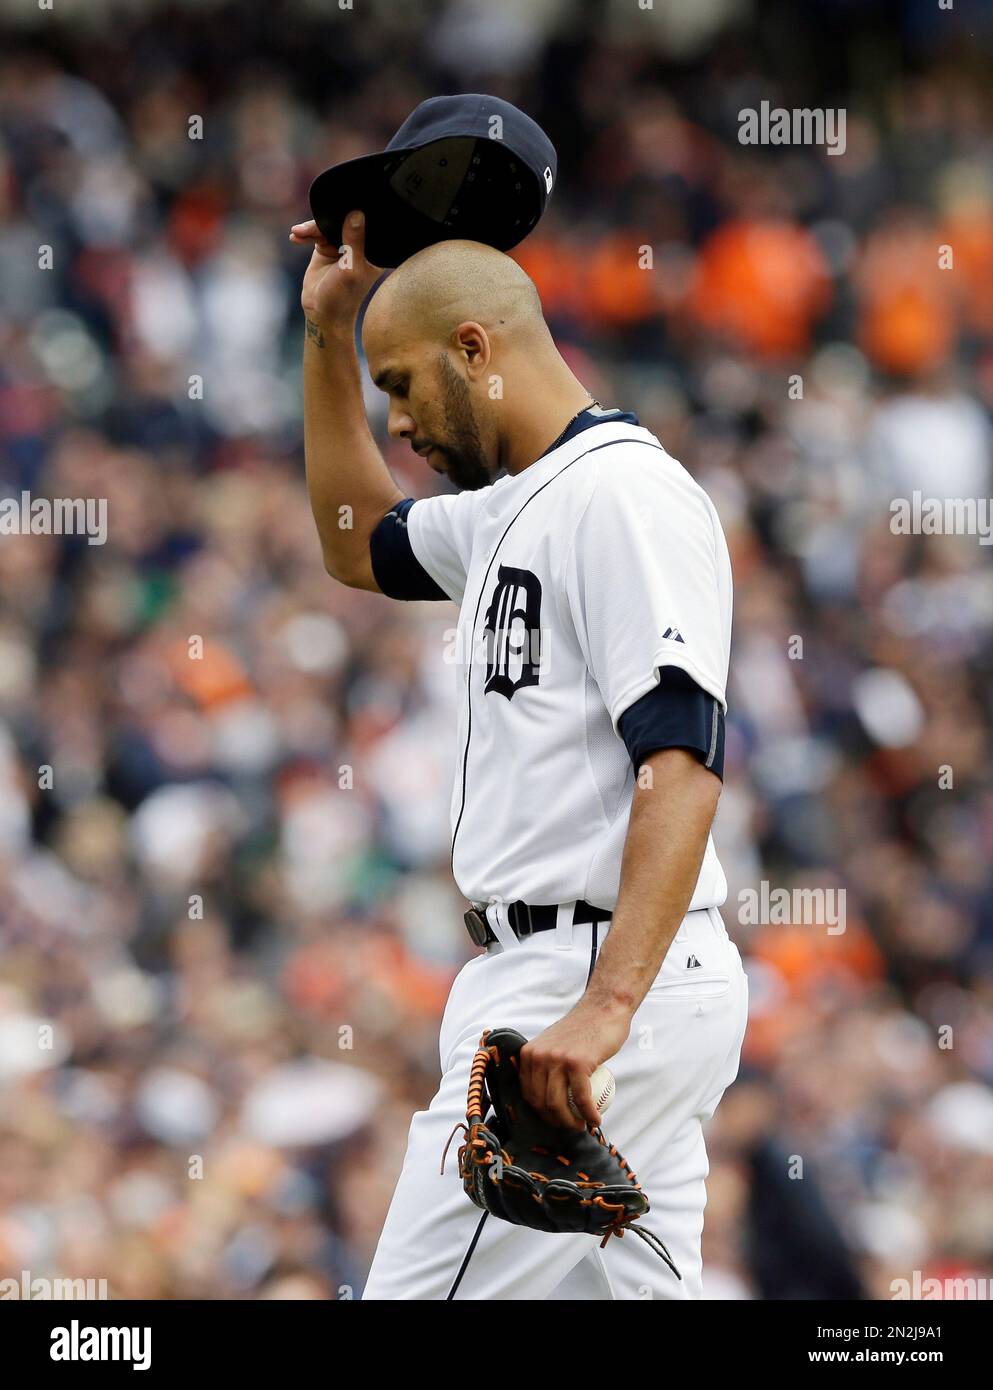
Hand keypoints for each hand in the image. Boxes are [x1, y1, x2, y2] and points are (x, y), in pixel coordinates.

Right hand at [289, 209, 382, 331]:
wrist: (321, 312)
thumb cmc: (342, 296)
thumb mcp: (350, 269)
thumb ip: (354, 241)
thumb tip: (357, 213)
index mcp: (373, 251)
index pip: (366, 224)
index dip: (353, 213)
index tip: (341, 205)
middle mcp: (359, 246)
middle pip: (344, 221)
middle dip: (325, 220)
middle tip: (307, 228)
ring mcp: (341, 246)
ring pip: (327, 226)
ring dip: (311, 228)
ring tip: (297, 233)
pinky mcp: (325, 249)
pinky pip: (315, 234)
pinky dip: (305, 234)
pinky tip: (295, 237)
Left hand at [519, 1004, 631, 1130]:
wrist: (603, 1009)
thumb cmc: (582, 1030)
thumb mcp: (553, 1044)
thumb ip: (544, 1063)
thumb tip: (543, 1096)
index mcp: (529, 1053)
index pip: (528, 1093)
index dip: (541, 1112)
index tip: (556, 1119)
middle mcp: (538, 1056)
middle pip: (540, 1102)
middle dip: (555, 1121)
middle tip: (571, 1125)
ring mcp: (556, 1060)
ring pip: (557, 1104)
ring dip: (570, 1123)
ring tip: (582, 1125)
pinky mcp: (577, 1063)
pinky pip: (581, 1098)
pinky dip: (589, 1114)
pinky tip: (595, 1120)